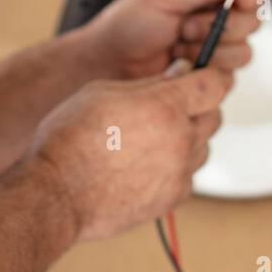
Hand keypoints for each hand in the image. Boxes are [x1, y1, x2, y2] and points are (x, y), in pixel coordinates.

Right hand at [31, 66, 234, 241]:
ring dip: (188, 138)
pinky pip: (188, 175)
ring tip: (151, 138)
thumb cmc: (71, 141)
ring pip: (203, 147)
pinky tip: (147, 163)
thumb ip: (147, 83)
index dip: (210, 76)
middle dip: (198, 107)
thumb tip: (177, 73)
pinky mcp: (172, 198)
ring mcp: (179, 172)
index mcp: (164, 106)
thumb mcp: (102, 92)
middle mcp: (180, 139)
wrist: (57, 194)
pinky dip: (176, 168)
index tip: (201, 76)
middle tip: (169, 106)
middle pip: (213, 115)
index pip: (214, 84)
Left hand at [82, 0, 268, 80]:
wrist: (106, 65)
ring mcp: (214, 52)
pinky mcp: (208, 80)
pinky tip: (179, 68)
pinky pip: (227, 80)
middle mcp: (216, 21)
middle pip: (253, 22)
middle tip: (186, 26)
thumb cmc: (126, 25)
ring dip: (209, 50)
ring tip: (177, 48)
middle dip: (222, 25)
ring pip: (242, 53)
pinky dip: (203, 73)